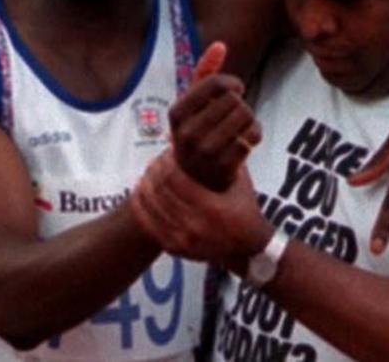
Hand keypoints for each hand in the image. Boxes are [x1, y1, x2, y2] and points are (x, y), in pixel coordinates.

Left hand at [130, 149, 271, 269]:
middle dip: (154, 170)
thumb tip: (206, 137)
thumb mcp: (240, 181)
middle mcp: (195, 226)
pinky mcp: (175, 249)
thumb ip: (224, 156)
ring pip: (151, 206)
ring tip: (148, 173)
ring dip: (145, 185)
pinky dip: (141, 207)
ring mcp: (183, 240)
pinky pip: (148, 224)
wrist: (247, 250)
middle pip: (160, 190)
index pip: (175, 178)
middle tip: (156, 160)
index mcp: (212, 208)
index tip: (168, 154)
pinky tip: (141, 193)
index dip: (166, 162)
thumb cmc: (245, 209)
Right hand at [168, 42, 261, 191]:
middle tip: (236, 115)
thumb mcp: (195, 105)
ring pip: (246, 116)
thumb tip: (220, 44)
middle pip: (235, 100)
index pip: (215, 83)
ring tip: (240, 128)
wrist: (197, 180)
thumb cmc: (198, 132)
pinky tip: (245, 142)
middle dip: (241, 104)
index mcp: (176, 114)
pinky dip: (254, 136)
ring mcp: (204, 153)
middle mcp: (186, 134)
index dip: (232, 83)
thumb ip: (205, 73)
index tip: (236, 91)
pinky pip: (252, 138)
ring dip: (250, 120)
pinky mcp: (223, 169)